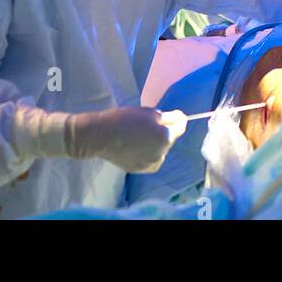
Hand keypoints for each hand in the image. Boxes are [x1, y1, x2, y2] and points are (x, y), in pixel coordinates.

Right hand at [64, 105, 185, 172]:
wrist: (100, 136)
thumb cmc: (124, 119)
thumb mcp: (148, 112)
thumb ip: (166, 117)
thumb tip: (179, 118)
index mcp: (165, 137)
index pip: (181, 126)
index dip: (178, 118)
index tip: (174, 114)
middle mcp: (162, 152)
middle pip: (170, 138)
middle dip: (164, 130)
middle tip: (149, 123)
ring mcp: (152, 163)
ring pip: (161, 149)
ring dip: (157, 142)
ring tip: (141, 135)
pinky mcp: (142, 169)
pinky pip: (153, 159)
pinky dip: (150, 153)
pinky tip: (138, 146)